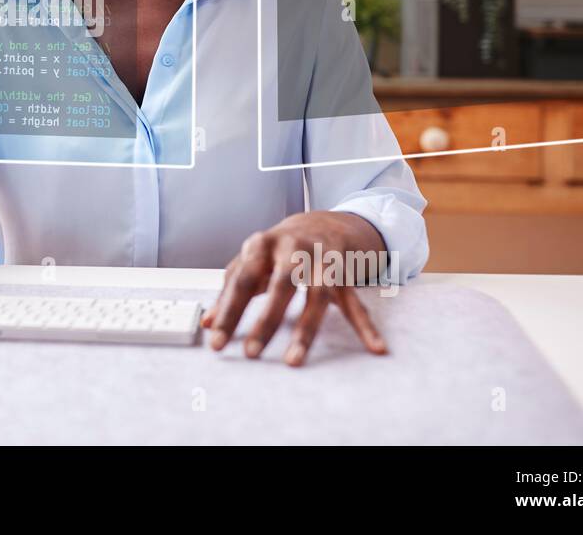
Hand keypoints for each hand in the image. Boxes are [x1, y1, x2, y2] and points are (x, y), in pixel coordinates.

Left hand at [202, 210, 388, 365]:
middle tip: (251, 353)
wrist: (321, 222)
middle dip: (266, 320)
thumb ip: (229, 291)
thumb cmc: (277, 249)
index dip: (228, 311)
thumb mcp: (250, 261)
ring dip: (306, 330)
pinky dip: (366, 327)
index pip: (242, 280)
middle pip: (281, 285)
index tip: (217, 342)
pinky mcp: (344, 274)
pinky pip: (355, 303)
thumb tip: (208, 323)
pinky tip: (375, 348)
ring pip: (317, 296)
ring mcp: (322, 261)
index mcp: (262, 245)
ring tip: (294, 361)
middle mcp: (293, 249)